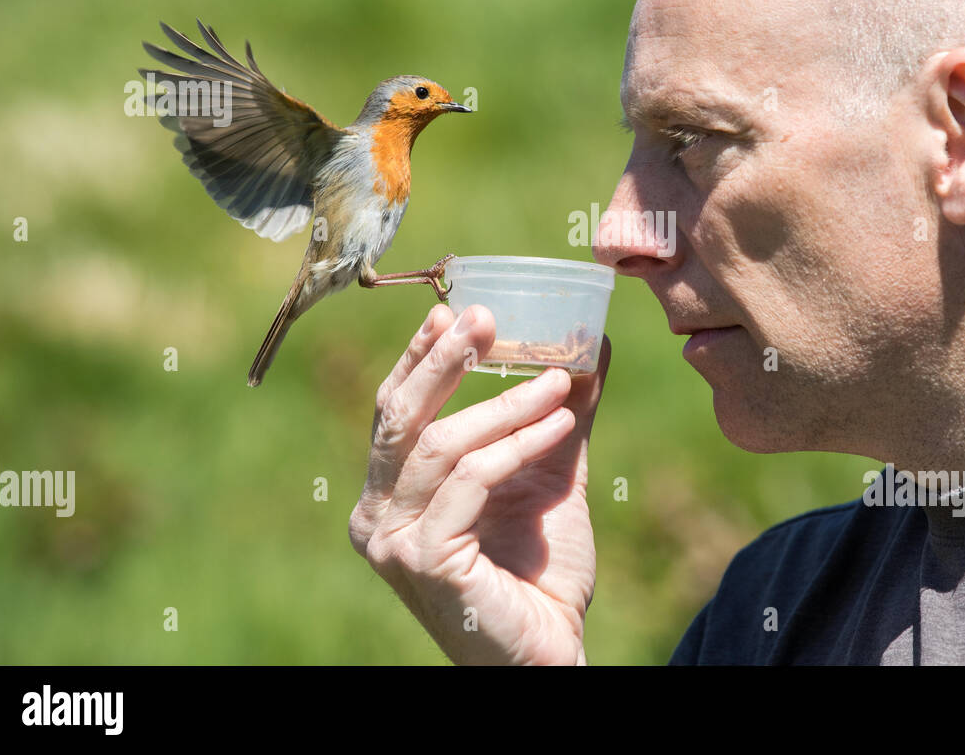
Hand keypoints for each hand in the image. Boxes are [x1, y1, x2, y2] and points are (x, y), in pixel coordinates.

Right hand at [349, 302, 610, 664]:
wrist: (552, 653)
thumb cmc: (540, 574)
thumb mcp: (550, 476)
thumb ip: (557, 415)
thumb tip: (587, 345)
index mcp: (391, 493)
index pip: (395, 412)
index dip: (419, 358)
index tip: (452, 309)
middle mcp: (377, 516)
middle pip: (400, 418)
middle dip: (442, 361)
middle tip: (485, 315)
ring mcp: (394, 542)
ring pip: (441, 446)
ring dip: (503, 404)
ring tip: (559, 379)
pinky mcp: (425, 562)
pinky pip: (469, 482)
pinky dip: (515, 446)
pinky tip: (559, 424)